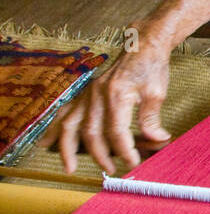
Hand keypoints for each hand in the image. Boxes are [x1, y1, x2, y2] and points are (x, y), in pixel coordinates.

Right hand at [43, 40, 170, 173]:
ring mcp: (87, 93)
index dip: (123, 150)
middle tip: (110, 169)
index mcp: (117, 94)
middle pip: (91, 132)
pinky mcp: (84, 93)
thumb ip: (151, 119)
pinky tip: (47, 143)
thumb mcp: (157, 92)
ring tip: (68, 167)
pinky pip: (65, 113)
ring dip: (67, 148)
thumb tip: (157, 140)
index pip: (116, 130)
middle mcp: (97, 94)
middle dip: (99, 155)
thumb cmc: (150, 66)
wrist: (141, 44)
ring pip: (70, 124)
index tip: (133, 162)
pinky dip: (55, 129)